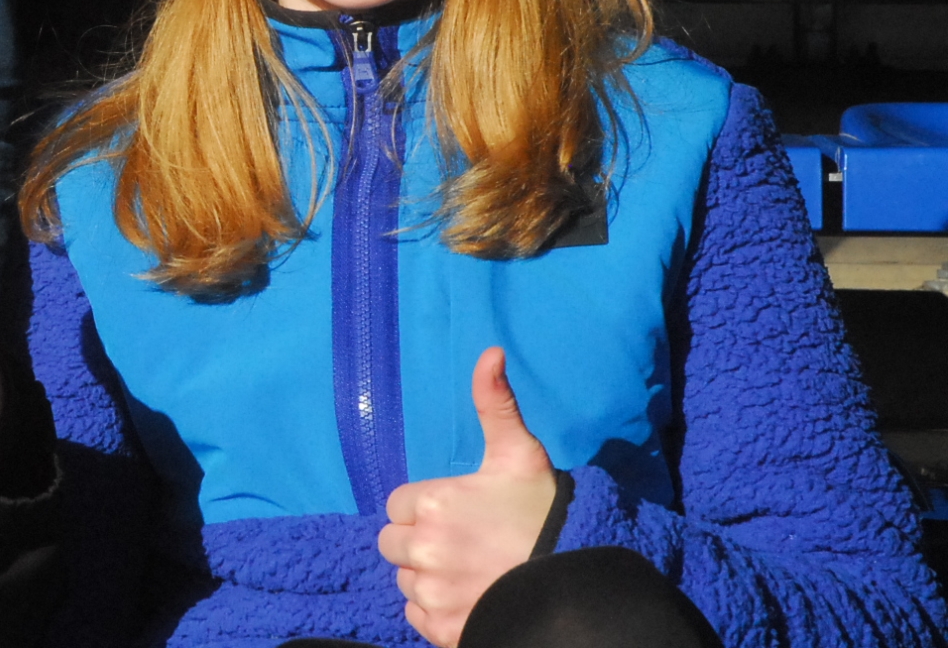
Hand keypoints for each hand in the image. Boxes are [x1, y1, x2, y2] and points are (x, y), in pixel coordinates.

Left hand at [378, 346, 557, 647]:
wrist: (576, 580)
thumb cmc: (544, 512)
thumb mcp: (520, 453)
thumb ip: (495, 402)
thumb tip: (490, 350)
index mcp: (434, 503)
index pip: (399, 505)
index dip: (424, 508)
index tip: (457, 513)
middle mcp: (424, 549)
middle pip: (394, 544)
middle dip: (419, 541)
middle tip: (462, 543)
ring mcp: (433, 593)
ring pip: (405, 581)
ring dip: (427, 576)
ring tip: (470, 569)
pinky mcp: (443, 629)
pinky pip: (416, 617)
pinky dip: (435, 611)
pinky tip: (468, 596)